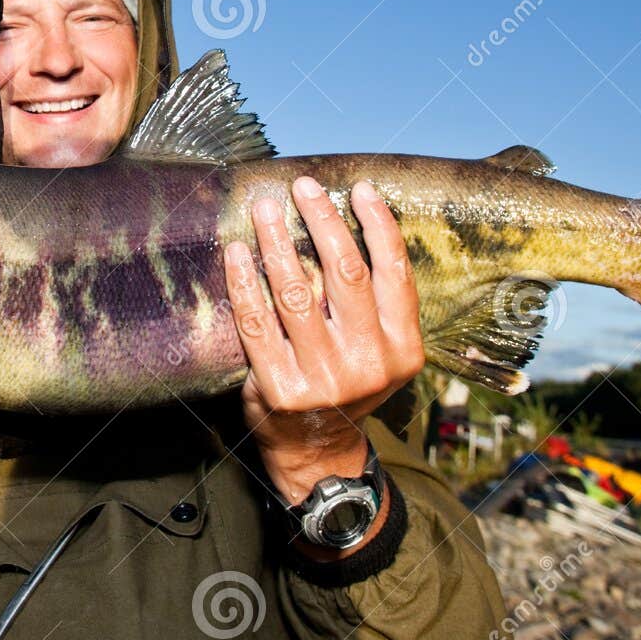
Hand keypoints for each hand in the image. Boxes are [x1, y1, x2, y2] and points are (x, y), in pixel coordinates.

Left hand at [224, 176, 424, 521]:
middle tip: (303, 187)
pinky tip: (237, 253)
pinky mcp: (279, 388)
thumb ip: (372, 305)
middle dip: (323, 220)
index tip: (358, 188)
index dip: (378, 224)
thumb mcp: (379, 352)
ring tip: (265, 210)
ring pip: (296, 291)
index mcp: (403, 348)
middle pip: (345, 273)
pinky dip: (244, 282)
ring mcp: (323, 377)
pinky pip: (256, 322)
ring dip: (277, 241)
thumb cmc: (347, 385)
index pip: (394, 272)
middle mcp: (368, 362)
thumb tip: (342, 225)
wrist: (318, 452)